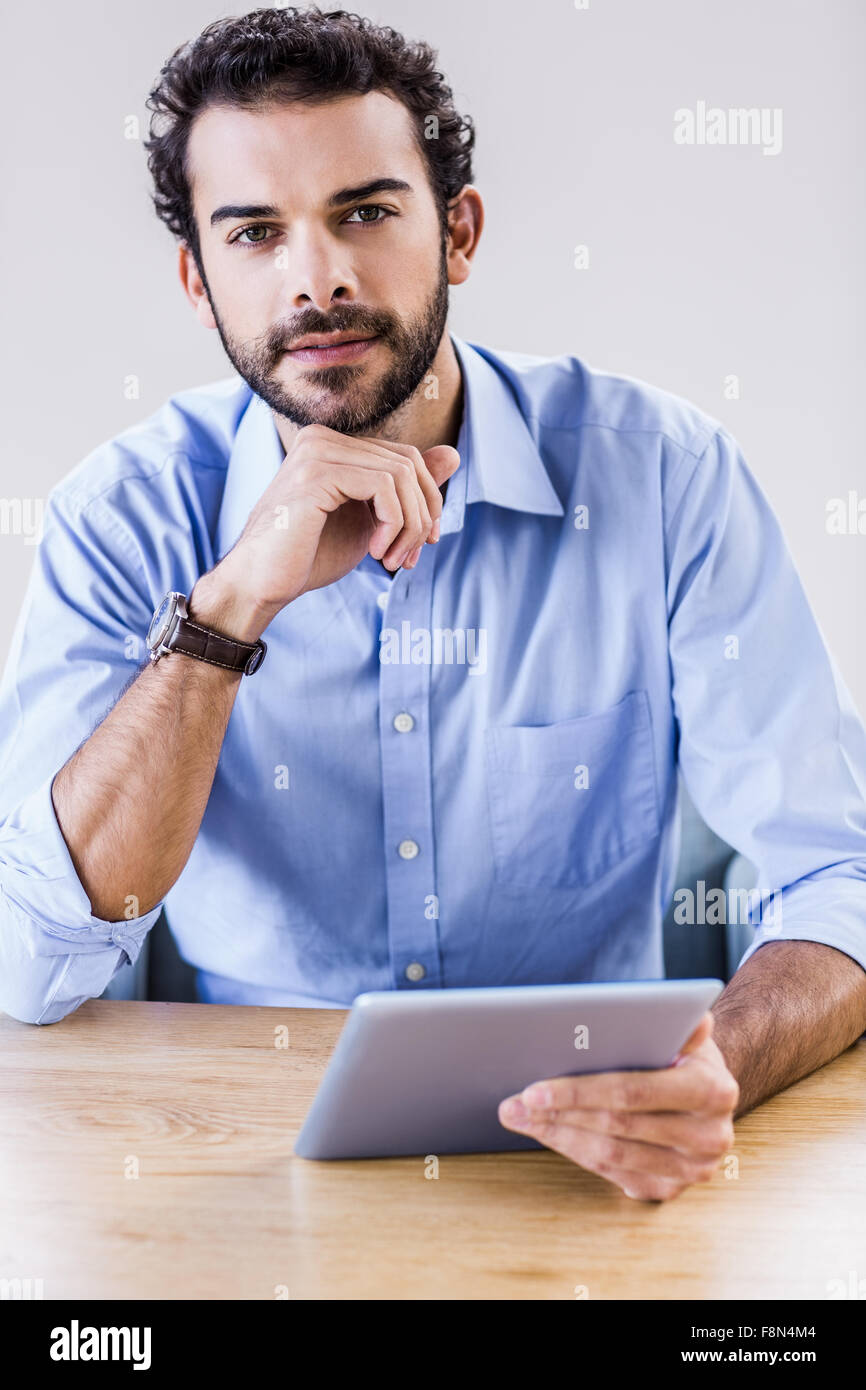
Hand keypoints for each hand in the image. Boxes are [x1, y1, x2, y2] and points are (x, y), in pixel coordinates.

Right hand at [215, 422, 459, 623]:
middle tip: (411, 557)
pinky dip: (394, 525)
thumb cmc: (308, 557)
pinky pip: (384, 487)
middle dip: (423, 515)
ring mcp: (317, 452)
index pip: (404, 458)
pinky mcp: (316, 473)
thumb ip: (406, 488)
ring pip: (400, 475)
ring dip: (409, 526)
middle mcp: (322, 438)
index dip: (426, 502)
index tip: (423, 544)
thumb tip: (454, 454)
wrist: (260, 585)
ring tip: (391, 561)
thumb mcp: (370, 521)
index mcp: (332, 445)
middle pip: (407, 463)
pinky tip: (376, 552)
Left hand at [497, 1012, 738, 1200]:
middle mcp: (710, 1137)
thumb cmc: (682, 1052)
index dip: (578, 1092)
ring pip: (610, 1155)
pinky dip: (575, 1151)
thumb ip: (678, 1023)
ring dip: (558, 1135)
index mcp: (713, 1091)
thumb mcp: (685, 1030)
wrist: (708, 1091)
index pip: (633, 1093)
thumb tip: (690, 1013)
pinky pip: (613, 1174)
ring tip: (520, 1116)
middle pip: (616, 1127)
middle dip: (558, 1114)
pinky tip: (548, 1132)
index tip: (534, 1089)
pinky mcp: (671, 1189)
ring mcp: (692, 1170)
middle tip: (515, 1103)